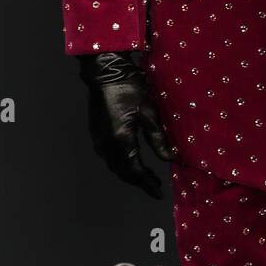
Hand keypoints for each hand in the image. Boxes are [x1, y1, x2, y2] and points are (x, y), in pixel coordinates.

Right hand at [76, 50, 178, 197]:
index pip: (135, 171)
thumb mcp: (149, 112)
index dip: (148, 184)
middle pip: (123, 173)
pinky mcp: (95, 134)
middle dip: (140, 181)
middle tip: (155, 186)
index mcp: (121, 139)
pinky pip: (108, 158)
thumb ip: (158, 139)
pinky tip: (131, 160)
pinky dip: (121, 164)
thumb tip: (169, 158)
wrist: (105, 72)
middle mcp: (106, 144)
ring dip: (130, 174)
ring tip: (147, 176)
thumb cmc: (129, 88)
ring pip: (114, 166)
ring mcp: (98, 140)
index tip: (159, 193)